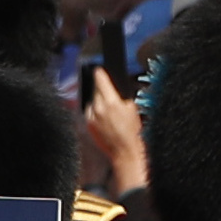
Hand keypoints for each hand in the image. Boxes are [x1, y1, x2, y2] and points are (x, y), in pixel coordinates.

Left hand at [81, 67, 149, 196]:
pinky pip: (90, 112)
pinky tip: (105, 118)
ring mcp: (91, 117)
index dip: (100, 72)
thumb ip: (121, 96)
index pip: (100, 79)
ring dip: (98, 101)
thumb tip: (114, 88)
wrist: (125, 151)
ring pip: (92, 101)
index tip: (98, 68)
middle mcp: (98, 108)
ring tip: (110, 110)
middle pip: (96, 89)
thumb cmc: (132, 131)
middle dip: (102, 89)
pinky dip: (96, 112)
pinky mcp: (88, 125)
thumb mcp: (132, 108)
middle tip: (110, 93)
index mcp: (111, 101)